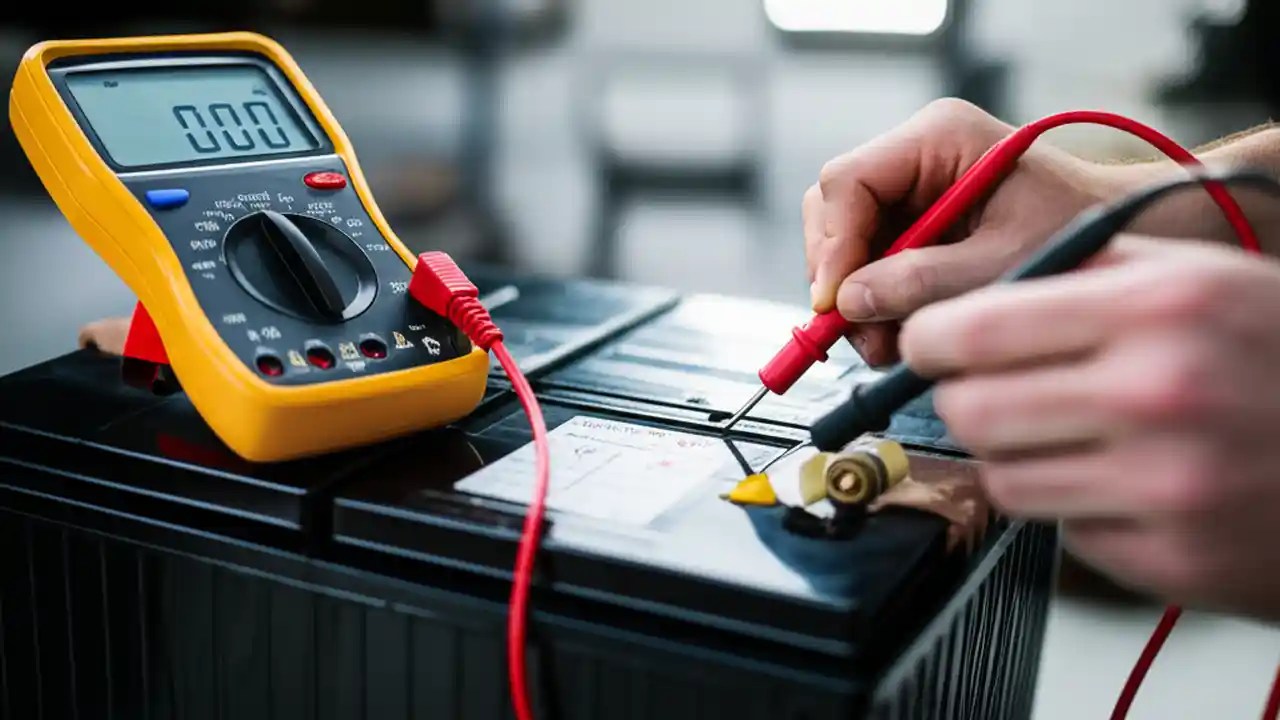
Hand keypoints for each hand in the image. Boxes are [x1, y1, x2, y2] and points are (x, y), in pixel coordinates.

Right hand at [806, 98, 1143, 365]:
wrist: (1121, 235)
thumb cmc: (1078, 234)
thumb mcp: (1002, 262)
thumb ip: (923, 281)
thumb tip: (849, 303)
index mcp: (939, 137)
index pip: (848, 182)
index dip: (832, 246)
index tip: (836, 305)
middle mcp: (915, 154)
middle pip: (834, 211)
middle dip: (840, 277)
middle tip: (860, 333)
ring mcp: (911, 188)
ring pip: (845, 241)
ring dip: (857, 298)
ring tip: (888, 344)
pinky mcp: (914, 221)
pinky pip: (868, 260)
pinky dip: (876, 301)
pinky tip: (901, 330)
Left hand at [899, 236, 1279, 618]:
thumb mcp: (1203, 279)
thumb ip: (1087, 276)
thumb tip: (971, 296)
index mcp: (1158, 310)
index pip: (975, 331)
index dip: (929, 340)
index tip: (927, 344)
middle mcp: (1158, 397)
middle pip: (971, 411)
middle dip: (963, 400)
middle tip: (988, 392)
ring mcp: (1166, 488)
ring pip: (1005, 479)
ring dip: (1017, 456)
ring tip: (1071, 435)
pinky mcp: (1173, 560)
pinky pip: (1066, 532)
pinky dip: (1079, 507)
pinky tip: (1128, 483)